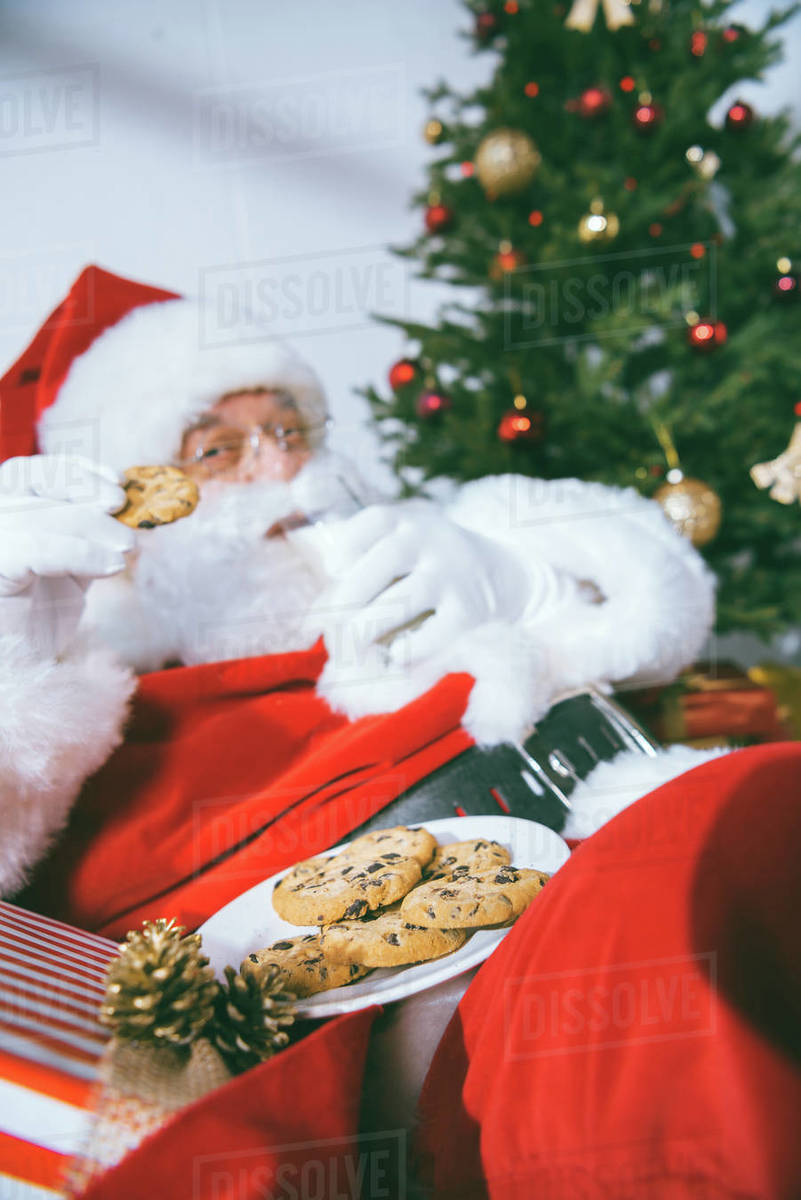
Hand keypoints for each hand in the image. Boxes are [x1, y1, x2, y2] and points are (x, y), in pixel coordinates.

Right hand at [0, 454, 134, 658]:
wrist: (18, 664)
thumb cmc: (40, 614)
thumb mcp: (73, 563)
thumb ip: (89, 533)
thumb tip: (128, 510)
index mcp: (4, 511)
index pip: (30, 473)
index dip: (76, 472)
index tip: (118, 484)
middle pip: (34, 488)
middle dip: (88, 496)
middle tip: (125, 511)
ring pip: (37, 517)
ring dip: (90, 527)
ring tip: (126, 547)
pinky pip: (35, 549)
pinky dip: (79, 553)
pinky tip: (110, 566)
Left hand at [309, 501, 529, 665]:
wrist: (502, 575)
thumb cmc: (431, 565)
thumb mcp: (407, 545)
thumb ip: (367, 564)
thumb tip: (317, 617)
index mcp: (411, 522)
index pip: (377, 519)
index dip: (349, 542)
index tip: (333, 568)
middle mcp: (433, 541)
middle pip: (385, 560)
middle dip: (349, 596)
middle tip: (330, 626)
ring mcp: (453, 575)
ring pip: (403, 600)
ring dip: (369, 627)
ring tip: (351, 648)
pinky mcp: (470, 611)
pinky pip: (436, 632)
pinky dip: (412, 649)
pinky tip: (396, 658)